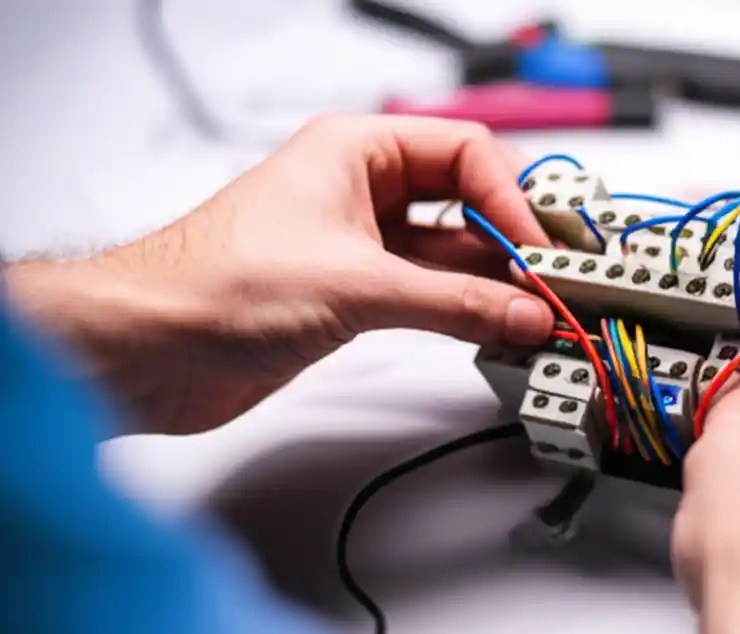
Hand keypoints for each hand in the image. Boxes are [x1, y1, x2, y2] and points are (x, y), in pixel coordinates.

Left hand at [5, 115, 553, 433]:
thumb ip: (455, 303)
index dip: (514, 199)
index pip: (467, 155)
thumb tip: (525, 312)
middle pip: (469, 200)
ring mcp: (363, 244)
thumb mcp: (357, 286)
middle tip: (563, 273)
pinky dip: (471, 311)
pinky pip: (433, 293)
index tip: (546, 249)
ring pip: (455, 252)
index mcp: (356, 151)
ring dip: (500, 281)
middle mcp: (364, 191)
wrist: (148, 349)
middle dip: (517, 237)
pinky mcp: (357, 294)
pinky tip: (503, 327)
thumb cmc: (212, 284)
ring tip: (546, 308)